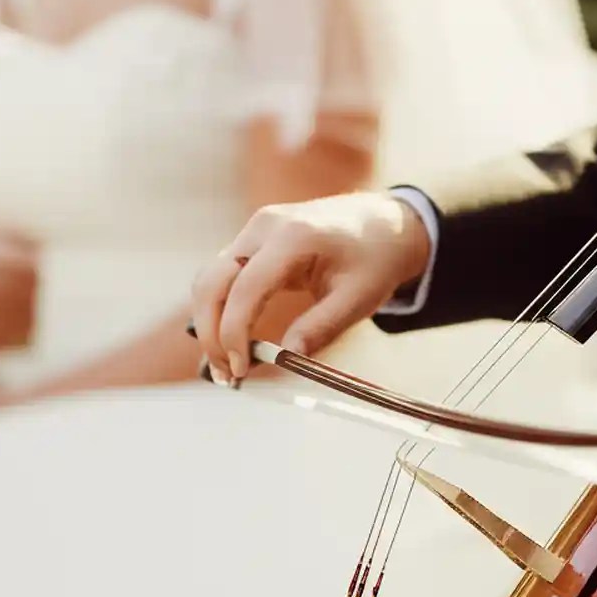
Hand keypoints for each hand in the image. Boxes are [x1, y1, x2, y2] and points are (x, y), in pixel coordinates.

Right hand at [191, 191, 430, 378]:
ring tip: (228, 363)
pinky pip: (223, 275)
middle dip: (211, 331)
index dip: (234, 332)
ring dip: (210, 322)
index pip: (245, 288)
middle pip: (211, 281)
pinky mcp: (253, 239)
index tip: (240, 369)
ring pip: (210, 278)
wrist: (386, 223)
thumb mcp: (359, 298)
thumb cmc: (376, 258)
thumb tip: (284, 359)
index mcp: (293, 237)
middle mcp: (265, 227)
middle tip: (226, 373)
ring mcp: (255, 229)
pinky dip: (221, 308)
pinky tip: (235, 340)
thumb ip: (320, 328)